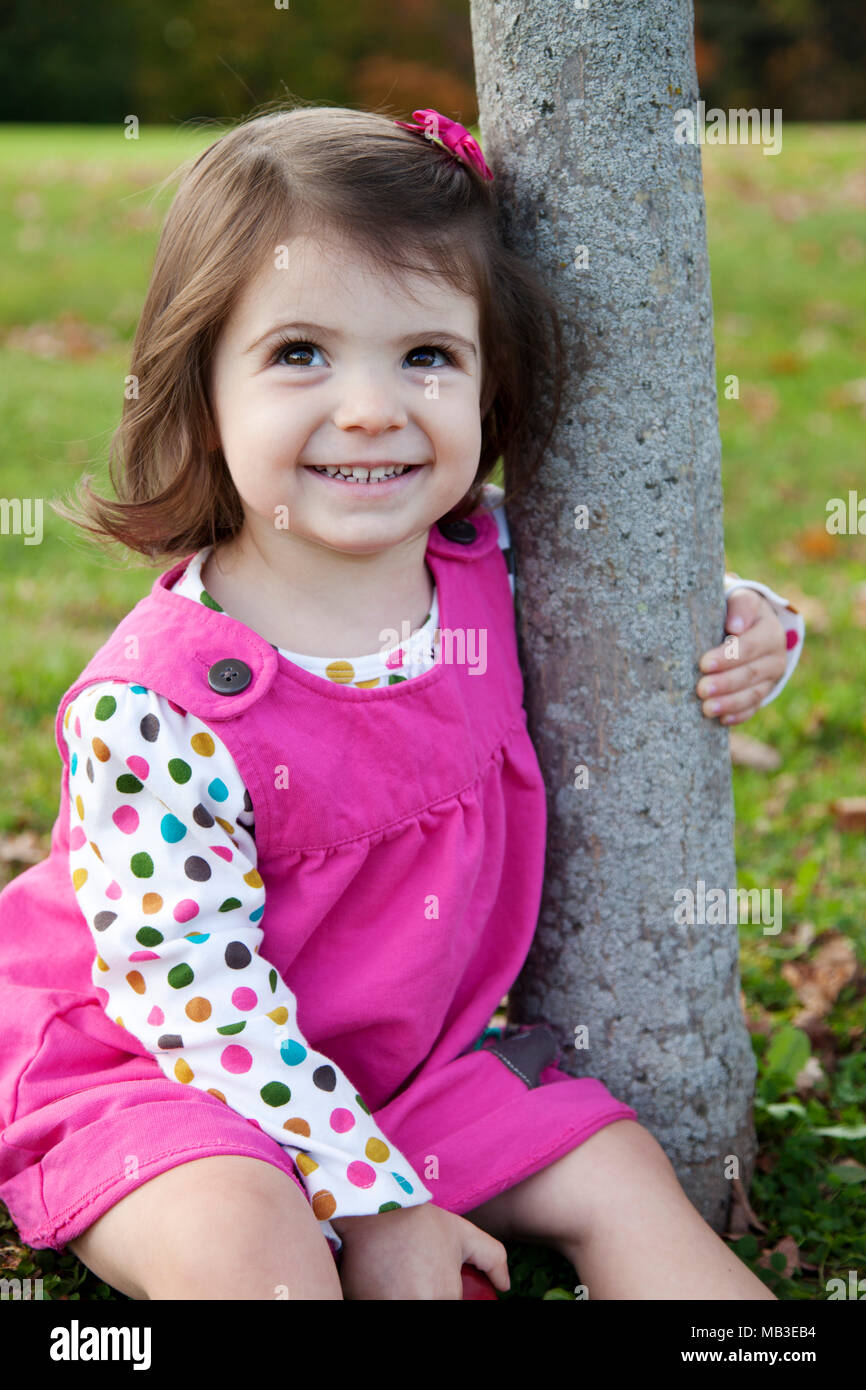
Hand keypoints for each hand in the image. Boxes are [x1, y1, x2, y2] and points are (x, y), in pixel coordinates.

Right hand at [331, 1202, 510, 1299]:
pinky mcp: (358, 1302)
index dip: (449, 1297)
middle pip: (427, 1307)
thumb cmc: (418, 1221)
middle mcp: (415, 1305)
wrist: (371, 1207)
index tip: (440, 1286)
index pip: (454, 1309)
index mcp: (443, 1298)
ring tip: (400, 1280)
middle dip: (425, 1295)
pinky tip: (383, 1283)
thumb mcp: (462, 1233)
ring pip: (402, 1307)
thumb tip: (505, 1285)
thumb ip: (492, 1257)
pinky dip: (382, 1296)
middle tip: (419, 1281)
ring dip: (404, 1296)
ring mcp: (384, 1306)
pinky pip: (375, 1303)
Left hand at [696, 588, 786, 725]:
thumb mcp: (739, 599)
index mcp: (770, 631)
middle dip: (725, 683)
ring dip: (729, 703)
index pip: (750, 646)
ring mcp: (771, 677)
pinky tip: (721, 720)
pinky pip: (753, 707)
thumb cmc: (735, 610)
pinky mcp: (764, 692)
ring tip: (706, 709)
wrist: (745, 623)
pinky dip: (738, 714)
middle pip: (750, 673)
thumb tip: (735, 627)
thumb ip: (739, 607)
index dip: (728, 657)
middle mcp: (776, 656)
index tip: (704, 664)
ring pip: (753, 694)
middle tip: (701, 690)